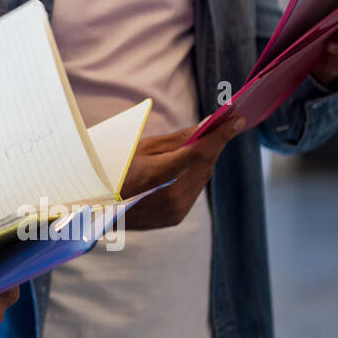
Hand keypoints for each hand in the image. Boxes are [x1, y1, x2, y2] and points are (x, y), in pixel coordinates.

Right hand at [118, 116, 244, 228]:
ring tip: (203, 145)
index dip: (221, 134)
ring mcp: (175, 209)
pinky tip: (188, 167)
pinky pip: (194, 191)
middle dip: (214, 144)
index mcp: (159, 174)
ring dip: (206, 160)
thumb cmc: (116, 172)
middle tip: (223, 126)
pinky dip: (195, 176)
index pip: (199, 150)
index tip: (237, 120)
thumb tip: (203, 127)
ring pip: (203, 177)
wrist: (100, 210)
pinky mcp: (177, 217)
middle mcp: (171, 194)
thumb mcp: (140, 149)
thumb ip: (175, 140)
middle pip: (205, 164)